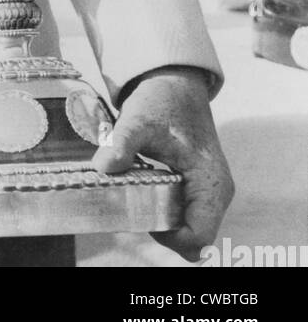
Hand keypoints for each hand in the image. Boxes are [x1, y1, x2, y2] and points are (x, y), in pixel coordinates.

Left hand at [92, 66, 233, 260]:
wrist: (175, 83)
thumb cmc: (162, 100)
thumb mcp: (137, 120)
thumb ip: (121, 144)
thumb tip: (103, 167)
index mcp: (211, 182)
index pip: (198, 237)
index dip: (169, 237)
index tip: (142, 214)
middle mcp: (218, 191)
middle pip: (194, 238)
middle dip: (164, 230)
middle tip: (137, 204)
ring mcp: (213, 191)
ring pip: (191, 228)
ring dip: (165, 220)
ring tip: (141, 194)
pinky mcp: (203, 187)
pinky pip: (188, 214)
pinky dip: (168, 210)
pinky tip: (148, 189)